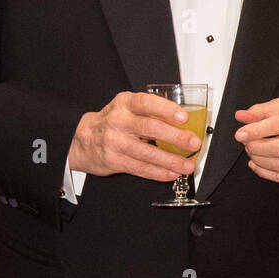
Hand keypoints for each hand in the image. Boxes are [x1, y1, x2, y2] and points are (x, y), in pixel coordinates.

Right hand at [67, 91, 200, 180]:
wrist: (85, 139)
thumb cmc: (113, 121)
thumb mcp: (127, 108)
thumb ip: (150, 112)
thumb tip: (183, 124)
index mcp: (125, 104)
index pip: (146, 103)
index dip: (166, 109)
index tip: (183, 117)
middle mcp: (119, 121)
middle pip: (150, 129)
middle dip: (175, 137)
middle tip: (193, 142)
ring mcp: (115, 142)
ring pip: (147, 153)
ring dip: (171, 161)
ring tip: (188, 165)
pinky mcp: (114, 160)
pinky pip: (141, 168)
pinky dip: (159, 173)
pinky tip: (172, 173)